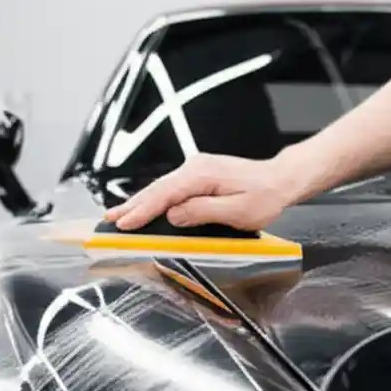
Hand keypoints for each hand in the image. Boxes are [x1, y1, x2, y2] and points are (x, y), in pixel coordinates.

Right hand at [104, 153, 303, 230]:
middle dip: (133, 206)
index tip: (126, 223)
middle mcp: (195, 167)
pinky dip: (154, 199)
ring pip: (161, 189)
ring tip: (119, 216)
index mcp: (202, 175)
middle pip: (157, 189)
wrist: (280, 179)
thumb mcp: (237, 210)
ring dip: (140, 203)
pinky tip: (144, 207)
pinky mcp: (198, 176)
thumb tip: (175, 215)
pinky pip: (170, 189)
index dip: (143, 211)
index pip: (165, 195)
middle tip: (110, 221)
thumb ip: (203, 212)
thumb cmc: (264, 196)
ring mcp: (196, 170)